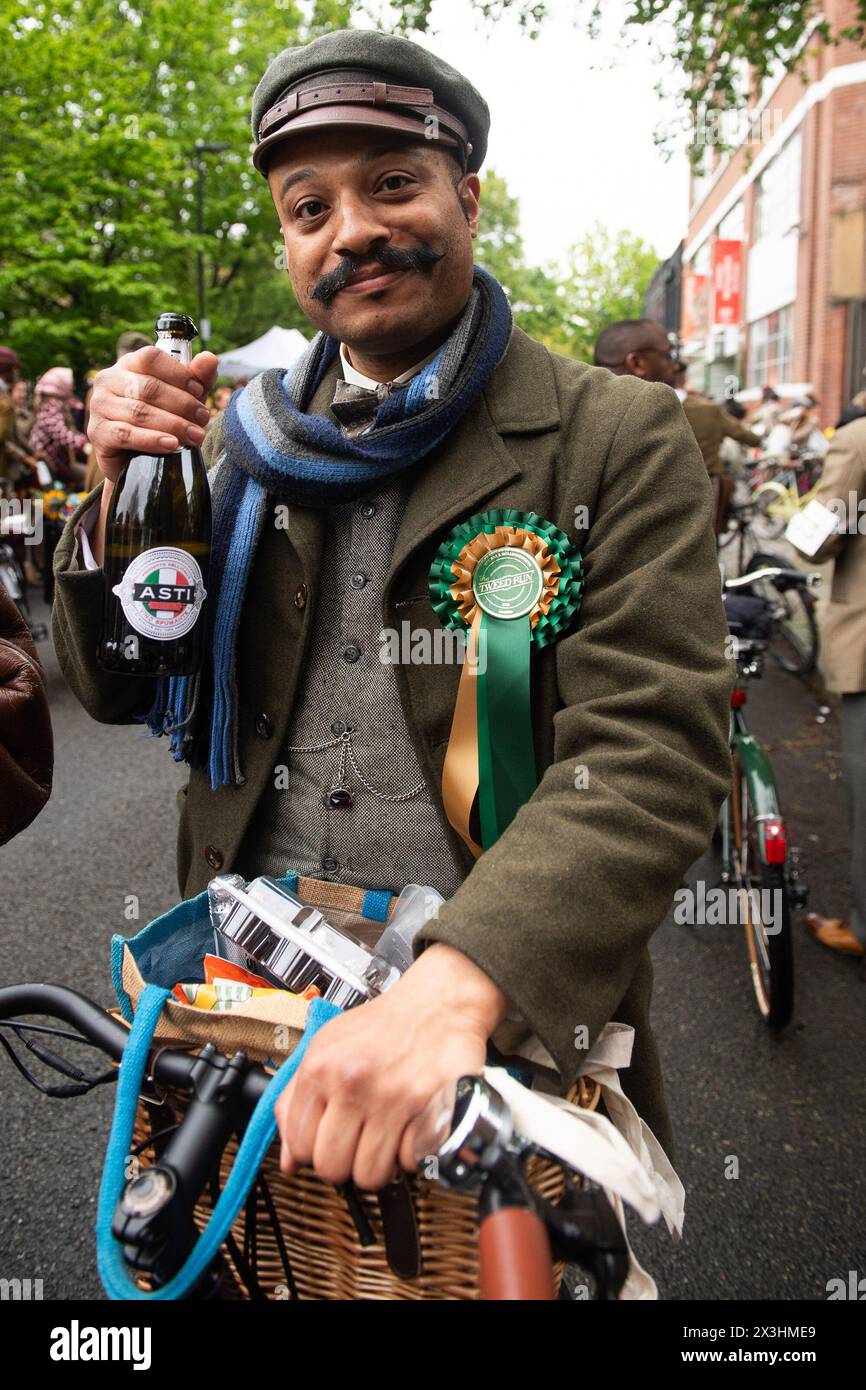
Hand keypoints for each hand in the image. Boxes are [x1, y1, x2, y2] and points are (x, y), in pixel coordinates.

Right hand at [87, 347, 218, 485]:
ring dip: (173, 424)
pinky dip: (152, 440)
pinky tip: (171, 445)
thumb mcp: (181, 398)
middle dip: (182, 404)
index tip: (199, 391)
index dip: (178, 373)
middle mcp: (109, 380)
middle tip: (203, 418)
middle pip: (148, 387)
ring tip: (195, 435)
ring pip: (139, 412)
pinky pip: (126, 434)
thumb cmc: (158, 420)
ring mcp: (100, 406)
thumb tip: (210, 358)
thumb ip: (196, 379)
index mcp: (128, 364)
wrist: (132, 458)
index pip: (151, 357)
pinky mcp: (98, 432)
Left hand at [274, 944, 507, 1191]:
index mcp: (321, 1067)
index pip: (300, 1147)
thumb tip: (289, 1159)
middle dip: (346, 1162)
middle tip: (360, 1140)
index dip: (314, 1151)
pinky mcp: (431, 1110)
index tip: (329, 1139)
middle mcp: (354, 1083)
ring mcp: (394, 1098)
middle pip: (333, 1168)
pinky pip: (409, 1163)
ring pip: (371, 1176)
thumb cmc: (385, 1026)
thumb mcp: (327, 1046)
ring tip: (387, 1135)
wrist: (440, 1002)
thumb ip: (296, 1099)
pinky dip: (412, 1153)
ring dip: (380, 1163)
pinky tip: (410, 1129)